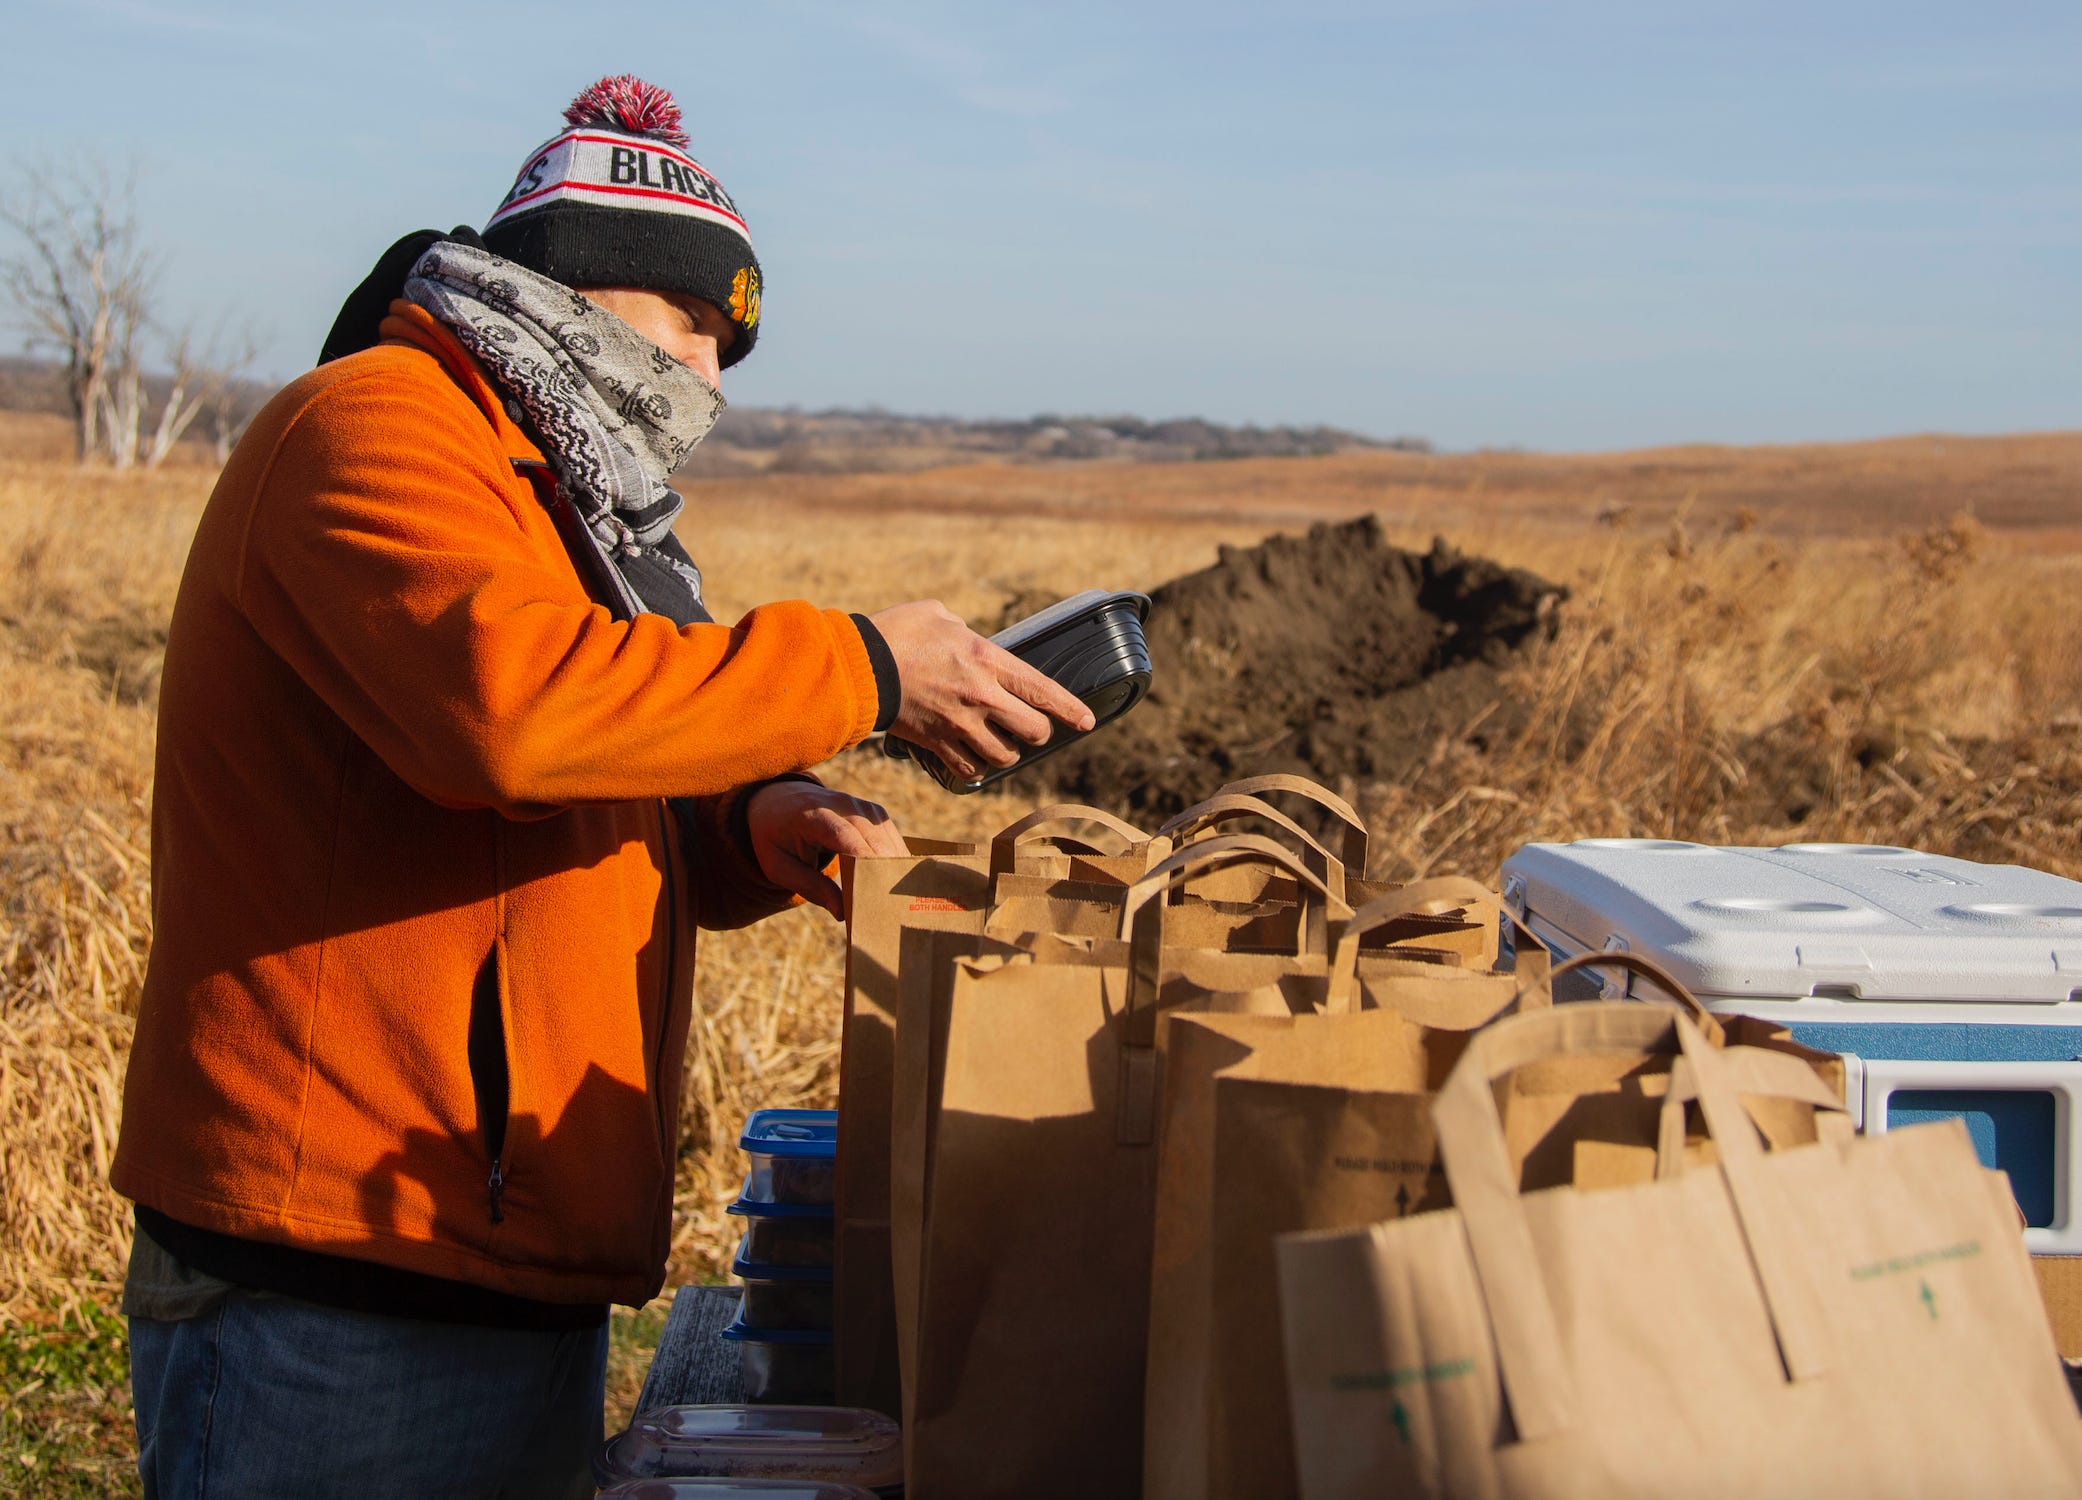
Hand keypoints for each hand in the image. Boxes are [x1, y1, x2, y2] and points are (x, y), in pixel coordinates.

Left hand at [744, 779, 906, 917]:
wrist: (778, 801)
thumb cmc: (776, 838)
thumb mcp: (778, 866)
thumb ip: (809, 886)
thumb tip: (842, 913)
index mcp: (811, 815)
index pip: (845, 837)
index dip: (864, 862)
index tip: (877, 894)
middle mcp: (840, 804)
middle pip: (872, 839)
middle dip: (883, 874)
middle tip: (890, 910)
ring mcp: (860, 805)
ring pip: (888, 839)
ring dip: (893, 868)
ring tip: (895, 901)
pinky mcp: (873, 811)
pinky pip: (891, 836)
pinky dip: (894, 859)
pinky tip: (894, 882)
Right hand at [868, 599, 1095, 781]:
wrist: (860, 667)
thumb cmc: (897, 633)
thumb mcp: (939, 615)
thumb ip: (965, 631)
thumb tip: (968, 640)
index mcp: (988, 660)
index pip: (1044, 690)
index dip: (1071, 709)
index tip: (1086, 721)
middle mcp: (982, 696)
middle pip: (1034, 731)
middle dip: (1038, 731)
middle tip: (1030, 727)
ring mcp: (960, 724)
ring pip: (1005, 756)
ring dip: (1006, 751)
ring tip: (999, 742)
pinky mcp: (937, 744)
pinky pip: (971, 770)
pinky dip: (976, 768)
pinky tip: (973, 758)